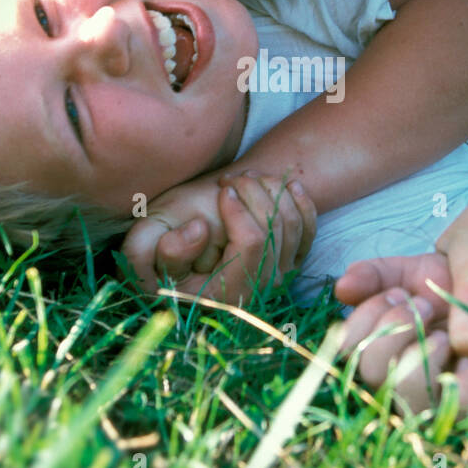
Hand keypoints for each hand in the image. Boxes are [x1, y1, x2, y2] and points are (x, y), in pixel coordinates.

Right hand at [124, 173, 316, 305]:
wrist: (195, 283)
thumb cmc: (173, 273)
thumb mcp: (159, 269)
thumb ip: (172, 252)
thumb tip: (200, 228)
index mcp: (233, 290)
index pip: (251, 242)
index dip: (239, 210)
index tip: (223, 190)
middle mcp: (264, 287)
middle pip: (274, 228)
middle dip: (254, 193)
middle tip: (231, 178)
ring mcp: (282, 275)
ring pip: (292, 223)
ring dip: (274, 191)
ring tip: (248, 177)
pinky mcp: (292, 264)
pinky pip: (308, 229)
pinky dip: (302, 202)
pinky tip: (288, 184)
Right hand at [335, 253, 467, 413]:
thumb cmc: (461, 289)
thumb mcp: (415, 275)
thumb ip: (376, 276)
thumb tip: (341, 287)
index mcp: (384, 350)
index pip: (348, 349)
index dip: (365, 320)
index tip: (396, 294)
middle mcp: (403, 381)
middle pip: (370, 374)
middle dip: (393, 331)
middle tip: (423, 306)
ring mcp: (440, 401)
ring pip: (407, 400)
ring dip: (419, 357)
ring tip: (444, 335)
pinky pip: (460, 414)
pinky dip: (462, 387)